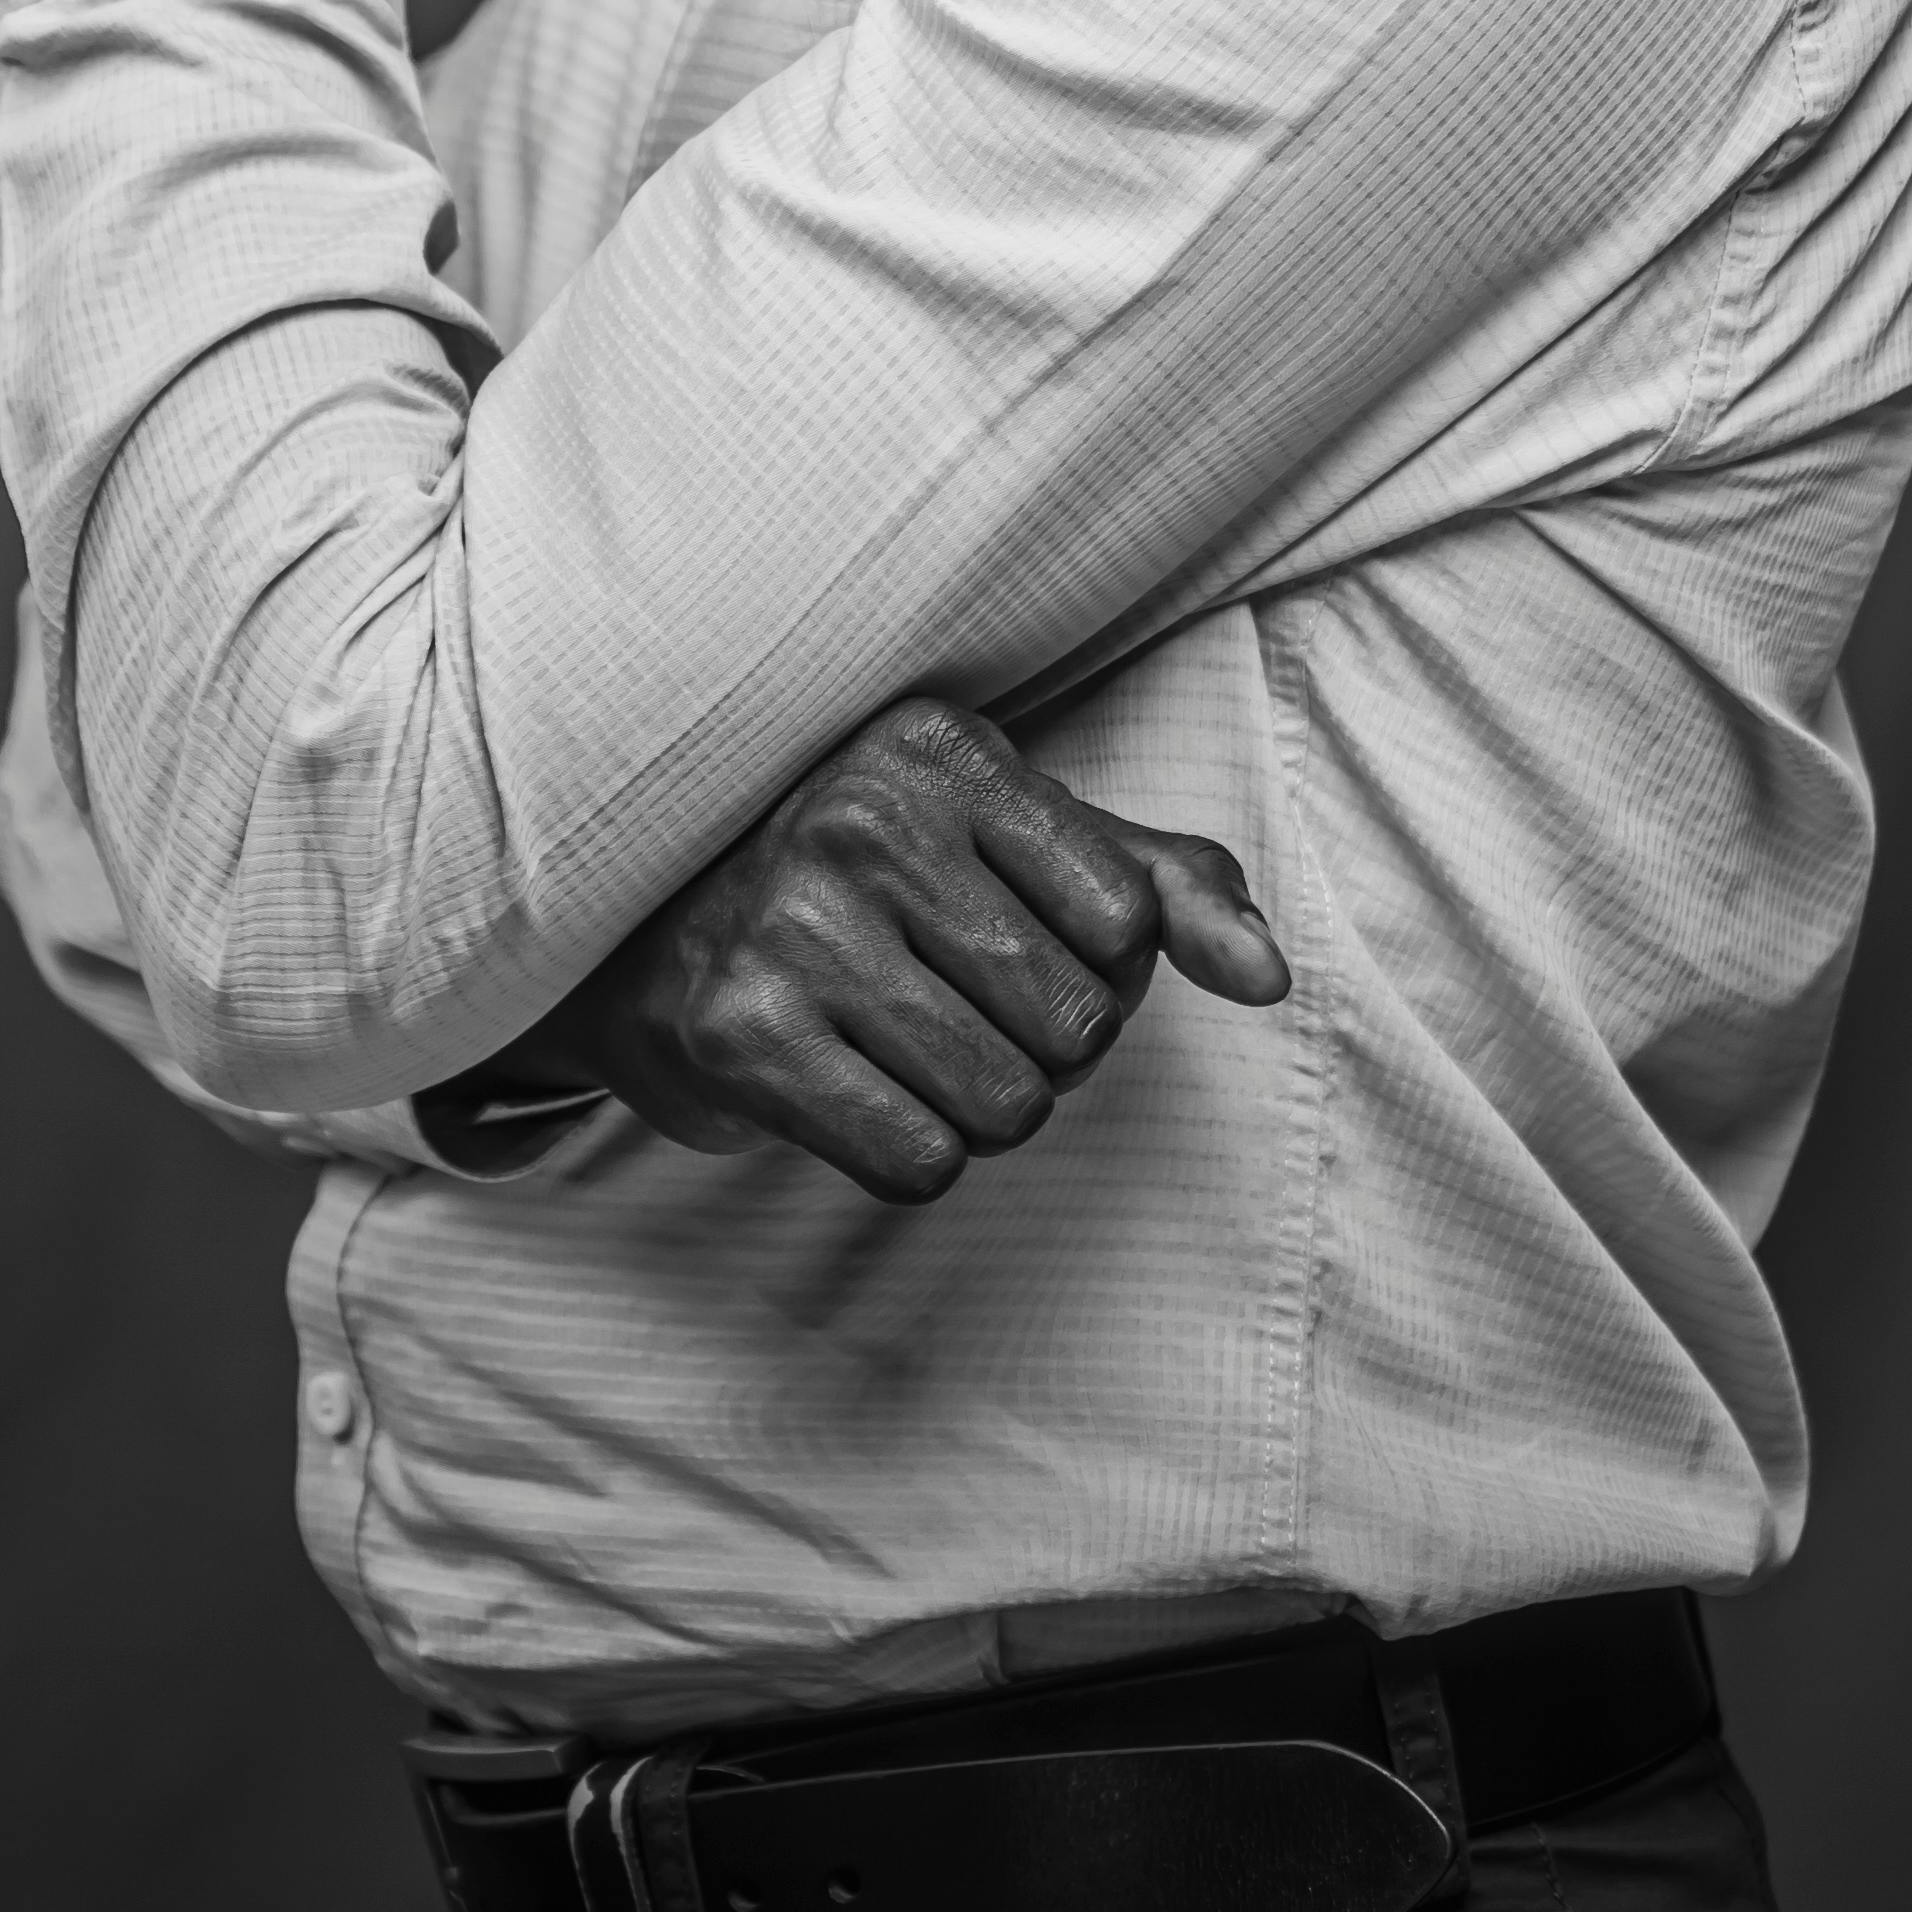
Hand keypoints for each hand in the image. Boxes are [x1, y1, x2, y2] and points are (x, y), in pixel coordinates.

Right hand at [473, 695, 1291, 1205]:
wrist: (640, 923)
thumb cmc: (875, 875)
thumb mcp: (1019, 838)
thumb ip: (1164, 886)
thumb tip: (1270, 976)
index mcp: (939, 748)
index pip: (1128, 923)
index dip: (1103, 965)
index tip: (1023, 935)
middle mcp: (859, 820)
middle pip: (1077, 1029)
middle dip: (1046, 1047)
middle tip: (960, 1002)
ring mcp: (788, 927)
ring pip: (1008, 1109)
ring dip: (982, 1108)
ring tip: (911, 1045)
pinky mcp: (737, 1037)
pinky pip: (918, 1163)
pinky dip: (913, 1153)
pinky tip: (861, 1089)